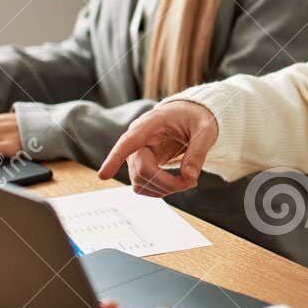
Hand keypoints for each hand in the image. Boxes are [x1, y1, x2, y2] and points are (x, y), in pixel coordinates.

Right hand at [97, 100, 218, 196]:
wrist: (189, 116)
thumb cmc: (195, 118)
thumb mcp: (205, 130)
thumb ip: (198, 152)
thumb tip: (189, 177)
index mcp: (150, 124)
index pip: (128, 142)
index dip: (115, 158)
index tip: (102, 175)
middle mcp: (136, 139)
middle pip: (142, 171)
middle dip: (168, 183)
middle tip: (192, 181)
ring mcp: (135, 154)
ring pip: (140, 183)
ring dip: (164, 189)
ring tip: (187, 179)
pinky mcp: (139, 166)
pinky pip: (142, 186)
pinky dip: (160, 190)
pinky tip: (175, 182)